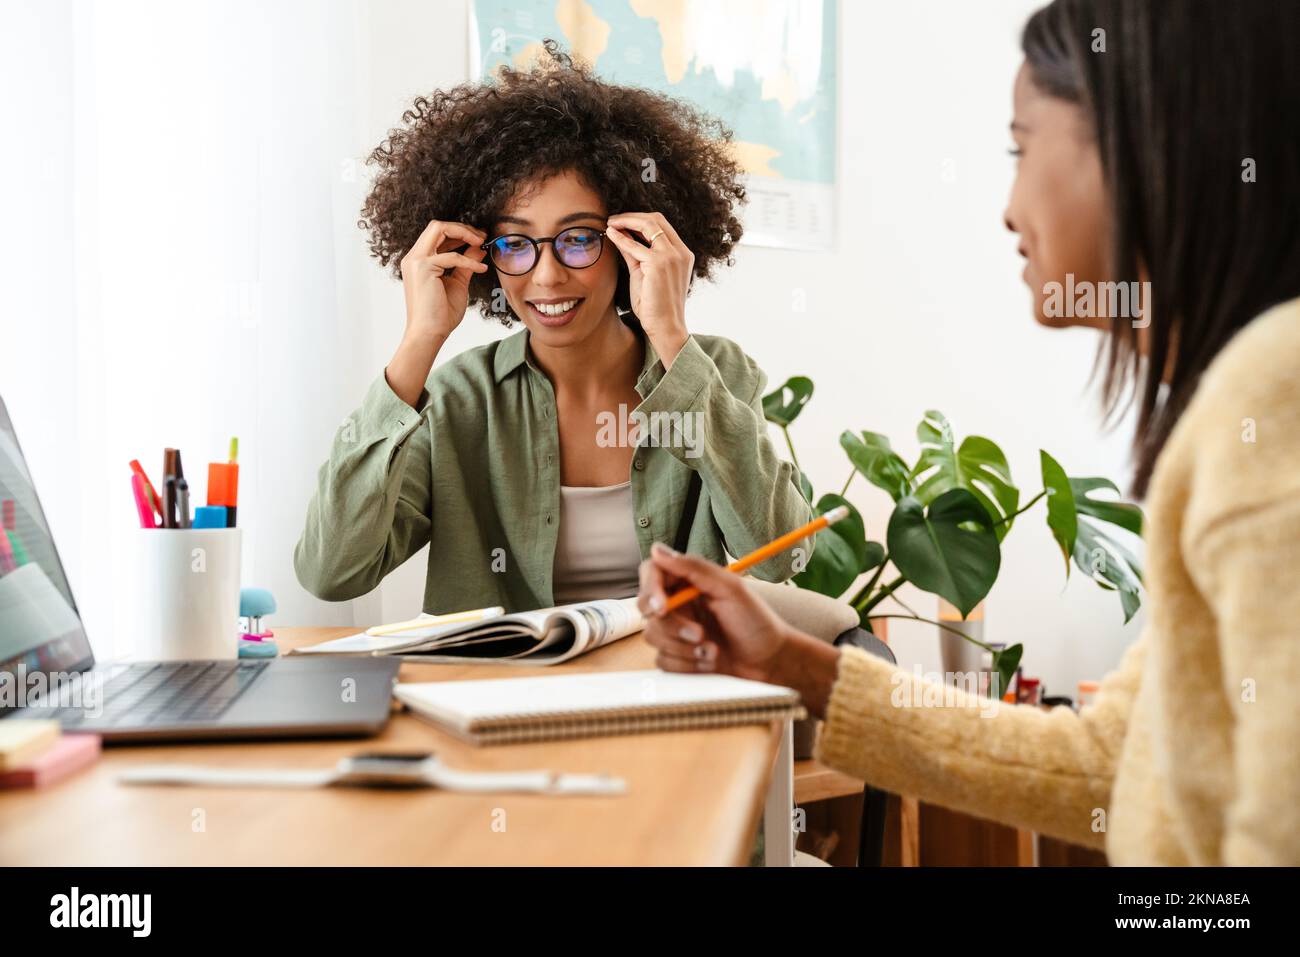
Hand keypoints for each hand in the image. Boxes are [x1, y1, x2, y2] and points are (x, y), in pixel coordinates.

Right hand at [386, 220, 489, 407]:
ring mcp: (416, 261)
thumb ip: (466, 264)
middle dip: (462, 228)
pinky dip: (469, 261)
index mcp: (419, 260)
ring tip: (482, 242)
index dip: (459, 232)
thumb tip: (479, 248)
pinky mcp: (423, 268)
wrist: (429, 334)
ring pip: (439, 229)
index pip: (437, 235)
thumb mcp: (458, 283)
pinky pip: (452, 256)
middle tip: (482, 236)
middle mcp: (414, 257)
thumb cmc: (440, 314)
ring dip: (464, 233)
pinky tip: (481, 269)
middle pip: (437, 225)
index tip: (479, 238)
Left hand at [605, 212, 692, 366]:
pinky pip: (635, 245)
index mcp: (682, 254)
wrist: (665, 327)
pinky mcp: (658, 264)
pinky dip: (621, 238)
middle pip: (656, 219)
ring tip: (610, 223)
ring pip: (648, 224)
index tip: (623, 222)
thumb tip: (621, 235)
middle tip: (613, 219)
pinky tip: (610, 234)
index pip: (662, 225)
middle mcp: (680, 252)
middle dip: (632, 216)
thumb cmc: (656, 306)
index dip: (640, 220)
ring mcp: (672, 256)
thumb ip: (635, 254)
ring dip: (626, 221)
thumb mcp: (645, 274)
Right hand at [637, 544, 842, 715]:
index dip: (650, 589)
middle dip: (673, 627)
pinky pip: (663, 660)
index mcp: (688, 581)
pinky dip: (687, 665)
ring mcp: (675, 630)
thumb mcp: (730, 589)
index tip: (663, 607)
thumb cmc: (756, 622)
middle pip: (646, 608)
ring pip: (653, 637)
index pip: (651, 573)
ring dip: (685, 649)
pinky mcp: (677, 655)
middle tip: (700, 635)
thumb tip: (658, 550)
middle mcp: (678, 603)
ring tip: (714, 650)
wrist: (769, 661)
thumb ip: (694, 568)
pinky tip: (709, 661)